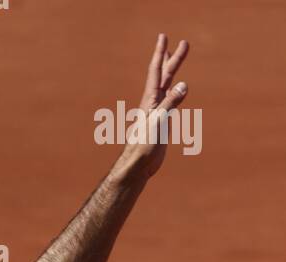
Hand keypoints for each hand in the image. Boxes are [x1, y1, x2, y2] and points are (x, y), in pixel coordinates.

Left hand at [114, 34, 189, 181]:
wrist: (138, 166)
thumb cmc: (144, 145)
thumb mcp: (159, 122)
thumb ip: (171, 103)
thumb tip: (184, 85)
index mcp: (151, 100)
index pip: (157, 71)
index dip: (161, 53)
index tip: (163, 36)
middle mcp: (153, 102)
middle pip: (165, 75)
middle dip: (173, 58)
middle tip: (184, 42)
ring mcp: (158, 112)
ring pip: (167, 86)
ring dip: (171, 71)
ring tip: (173, 58)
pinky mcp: (161, 122)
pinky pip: (170, 101)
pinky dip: (174, 92)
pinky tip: (176, 90)